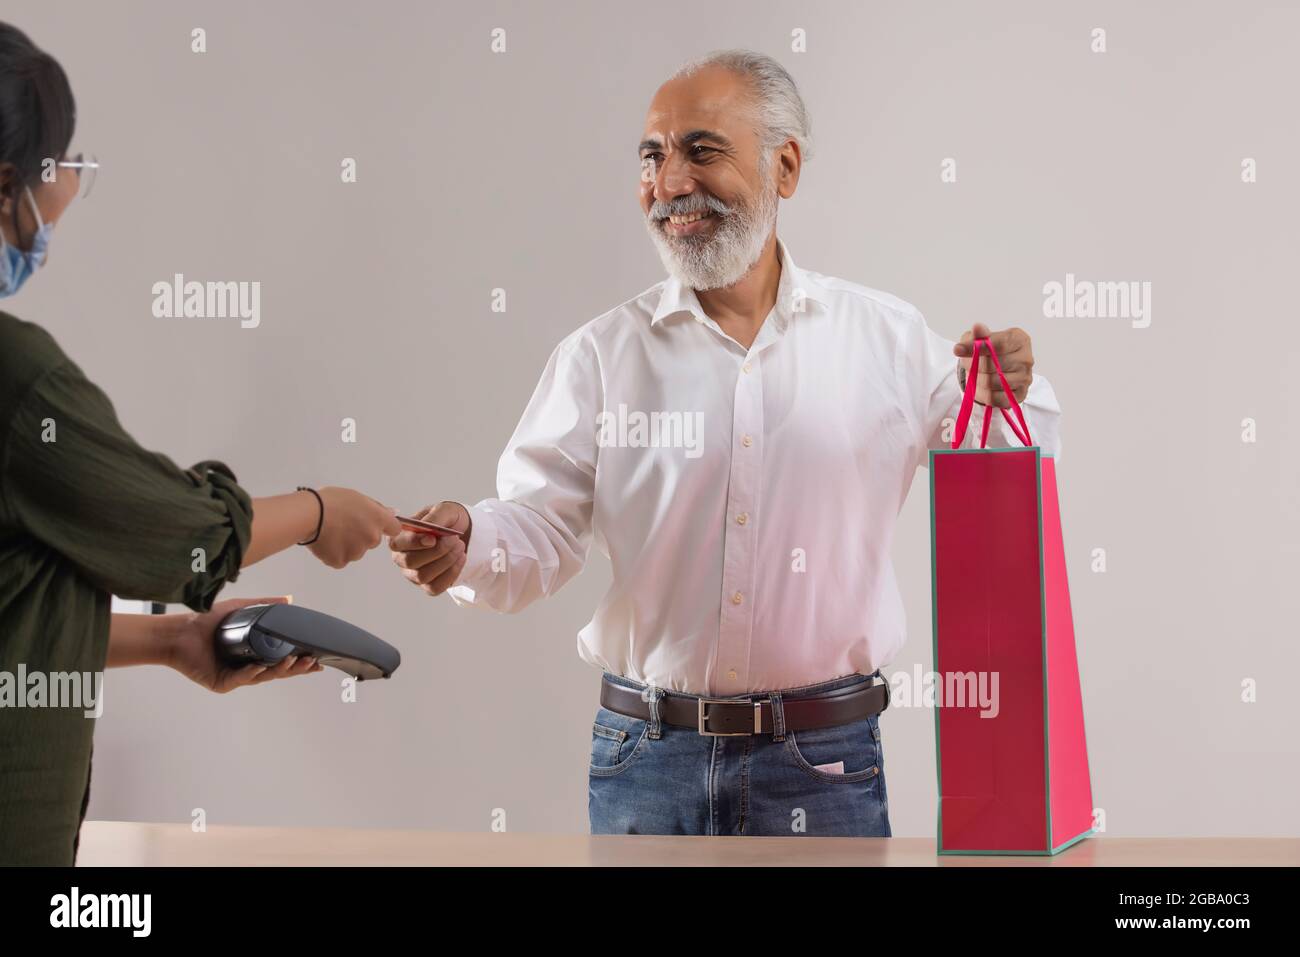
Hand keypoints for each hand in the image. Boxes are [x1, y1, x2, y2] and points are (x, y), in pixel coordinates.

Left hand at [166, 596, 322, 692]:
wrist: (178, 632)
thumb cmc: (205, 621)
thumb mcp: (240, 608)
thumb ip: (264, 605)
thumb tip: (289, 600)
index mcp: (254, 654)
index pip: (282, 659)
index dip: (301, 660)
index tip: (318, 658)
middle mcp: (248, 668)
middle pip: (278, 671)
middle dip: (297, 668)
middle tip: (312, 662)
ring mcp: (236, 677)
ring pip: (264, 677)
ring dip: (280, 670)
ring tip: (294, 661)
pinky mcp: (222, 683)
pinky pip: (240, 679)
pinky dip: (251, 674)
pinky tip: (260, 668)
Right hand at [308, 487, 402, 568]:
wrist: (309, 514)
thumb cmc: (330, 502)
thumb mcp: (357, 497)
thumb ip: (376, 508)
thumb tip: (391, 513)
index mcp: (378, 519)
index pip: (395, 528)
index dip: (385, 526)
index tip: (375, 524)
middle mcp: (372, 537)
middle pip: (373, 540)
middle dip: (362, 535)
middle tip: (345, 525)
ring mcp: (357, 552)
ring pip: (356, 551)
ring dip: (348, 545)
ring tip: (332, 531)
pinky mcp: (341, 561)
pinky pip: (341, 559)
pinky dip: (334, 553)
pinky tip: (326, 541)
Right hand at [389, 501, 470, 595]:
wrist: (464, 531)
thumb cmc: (448, 520)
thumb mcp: (444, 510)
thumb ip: (434, 517)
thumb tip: (426, 529)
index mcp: (399, 536)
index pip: (397, 543)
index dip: (414, 542)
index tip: (433, 538)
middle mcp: (402, 557)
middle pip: (410, 562)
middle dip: (436, 551)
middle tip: (454, 539)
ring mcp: (413, 573)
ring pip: (423, 576)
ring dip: (446, 561)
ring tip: (460, 546)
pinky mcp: (427, 585)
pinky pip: (435, 588)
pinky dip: (451, 573)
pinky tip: (461, 558)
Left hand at [953, 323, 1033, 407]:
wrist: (997, 369)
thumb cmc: (988, 351)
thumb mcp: (979, 339)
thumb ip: (978, 335)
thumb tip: (977, 328)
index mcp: (1019, 339)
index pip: (998, 344)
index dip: (976, 348)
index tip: (958, 350)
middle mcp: (1026, 359)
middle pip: (992, 366)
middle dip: (973, 366)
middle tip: (968, 365)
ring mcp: (1025, 378)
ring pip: (991, 383)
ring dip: (977, 381)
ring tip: (976, 375)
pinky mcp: (1020, 395)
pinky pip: (994, 398)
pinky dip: (983, 394)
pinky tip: (983, 387)